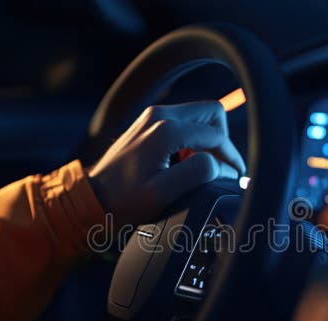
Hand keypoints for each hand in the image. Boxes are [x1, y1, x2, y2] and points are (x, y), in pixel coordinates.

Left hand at [86, 101, 245, 226]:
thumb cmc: (123, 200)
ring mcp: (153, 116)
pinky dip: (194, 140)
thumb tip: (222, 166)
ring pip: (200, 116)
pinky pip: (185, 122)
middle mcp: (160, 115)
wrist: (92, 197)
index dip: (231, 158)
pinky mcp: (149, 122)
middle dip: (223, 142)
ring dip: (209, 141)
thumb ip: (198, 174)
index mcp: (165, 130)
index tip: (235, 178)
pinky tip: (187, 163)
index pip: (216, 135)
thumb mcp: (163, 193)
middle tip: (222, 169)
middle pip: (212, 114)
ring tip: (205, 169)